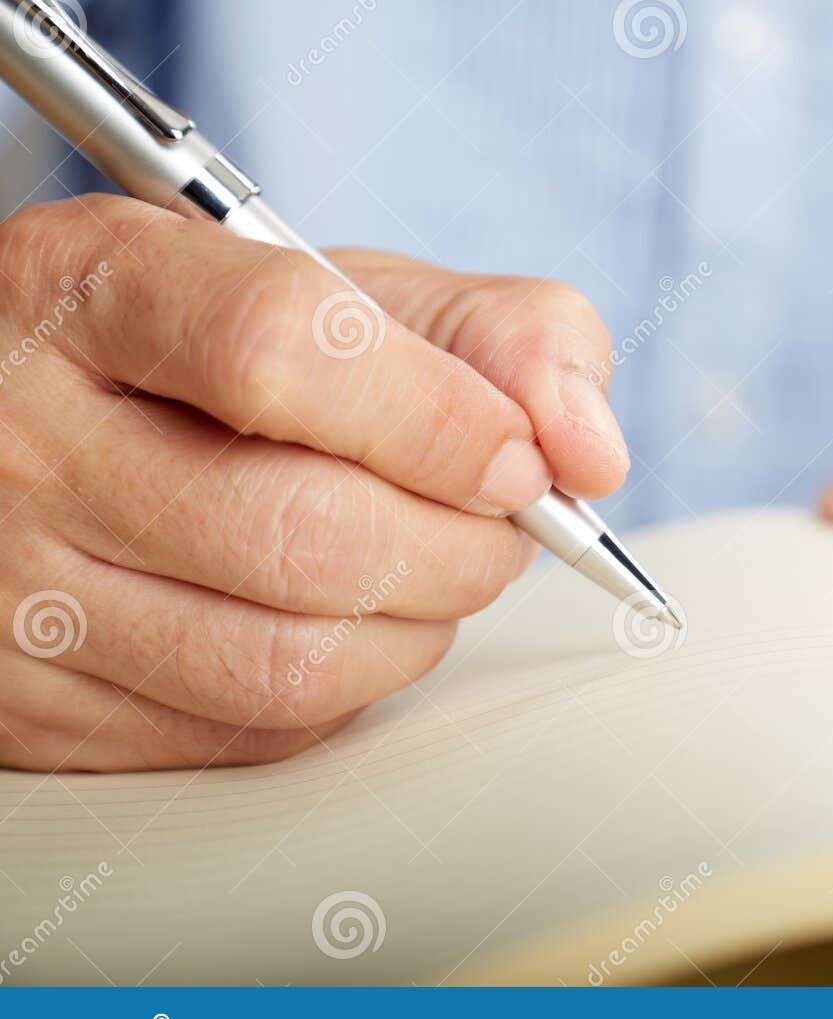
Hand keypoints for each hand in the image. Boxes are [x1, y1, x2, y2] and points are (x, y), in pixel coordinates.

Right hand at [0, 195, 624, 770]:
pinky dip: (350, 689)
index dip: (441, 419)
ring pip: (287, 661)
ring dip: (422, 628)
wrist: (49, 422)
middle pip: (304, 534)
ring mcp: (13, 589)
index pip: (280, 351)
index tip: (516, 456)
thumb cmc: (223, 350)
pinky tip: (352, 621)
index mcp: (95, 287)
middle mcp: (24, 438)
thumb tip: (588, 448)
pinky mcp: (32, 710)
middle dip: (463, 547)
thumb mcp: (350, 290)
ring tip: (439, 570)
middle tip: (499, 523)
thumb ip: (501, 332)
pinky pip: (251, 731)